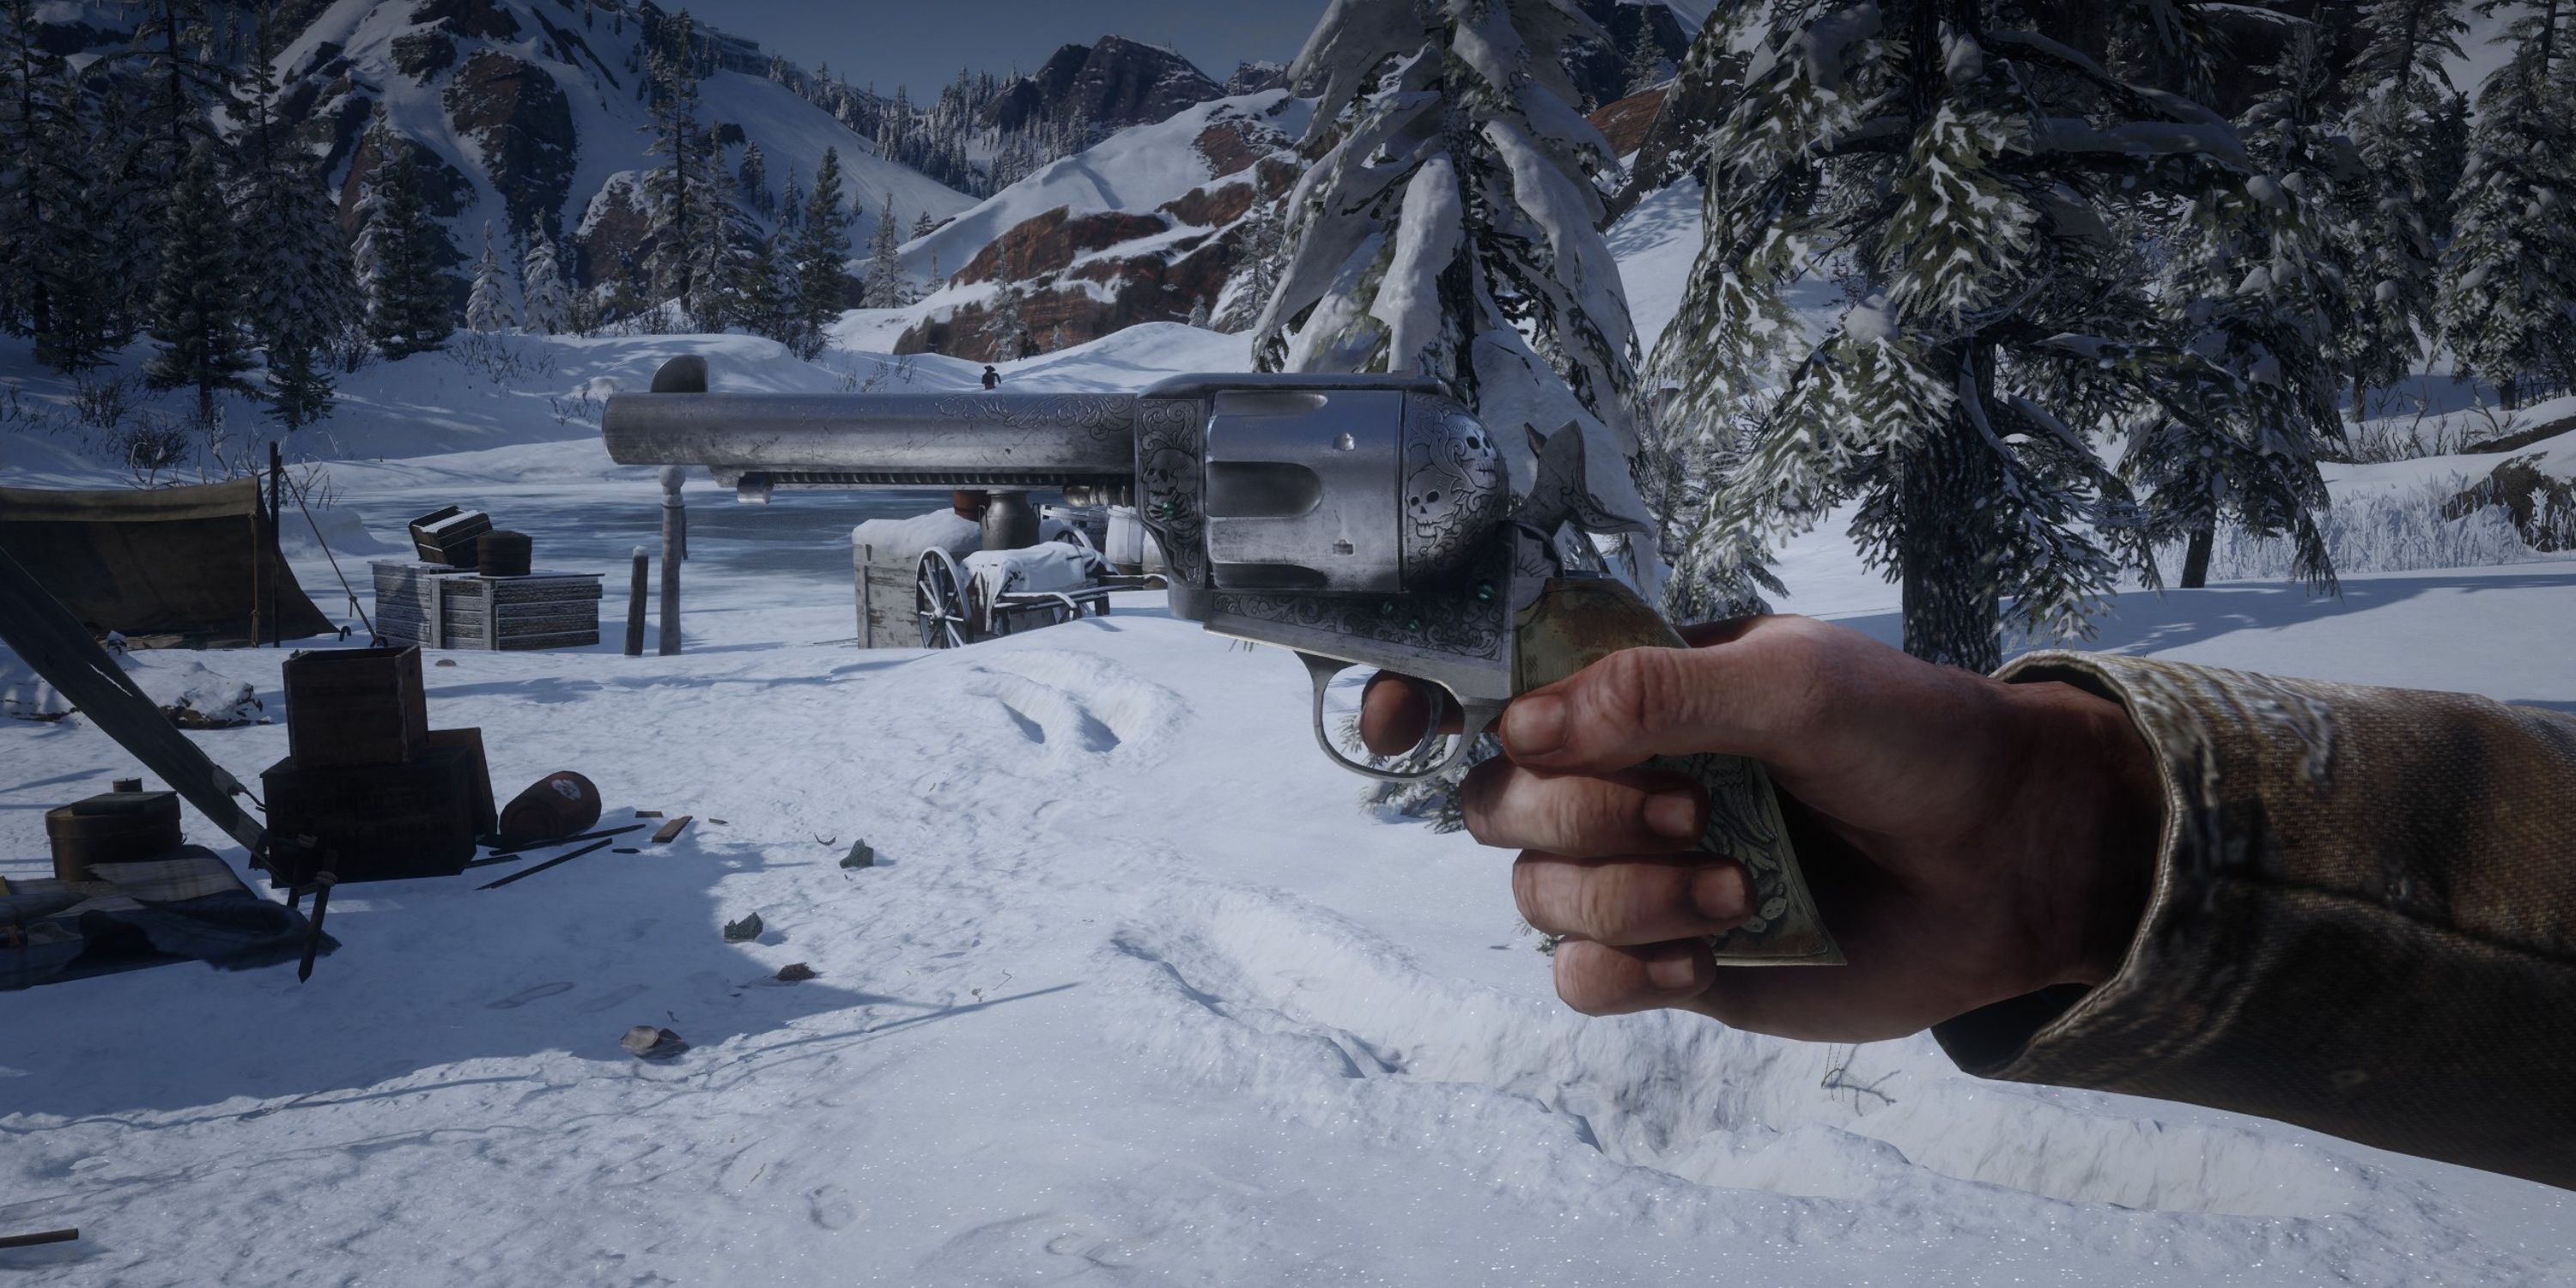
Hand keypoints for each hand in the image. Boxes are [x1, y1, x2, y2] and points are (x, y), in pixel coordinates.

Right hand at [1360, 615, 2161, 1041]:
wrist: (2009, 861)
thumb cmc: (1913, 739)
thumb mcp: (1793, 681)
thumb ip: (1656, 691)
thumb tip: (1518, 727)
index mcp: (1636, 689)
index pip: (1492, 685)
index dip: (1419, 699)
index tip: (1398, 724)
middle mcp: (1620, 776)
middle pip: (1495, 802)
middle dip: (1582, 814)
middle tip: (1696, 811)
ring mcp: (1639, 871)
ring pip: (1534, 897)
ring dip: (1621, 899)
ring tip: (1735, 893)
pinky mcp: (1672, 961)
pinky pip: (1577, 980)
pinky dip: (1623, 971)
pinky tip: (1700, 961)